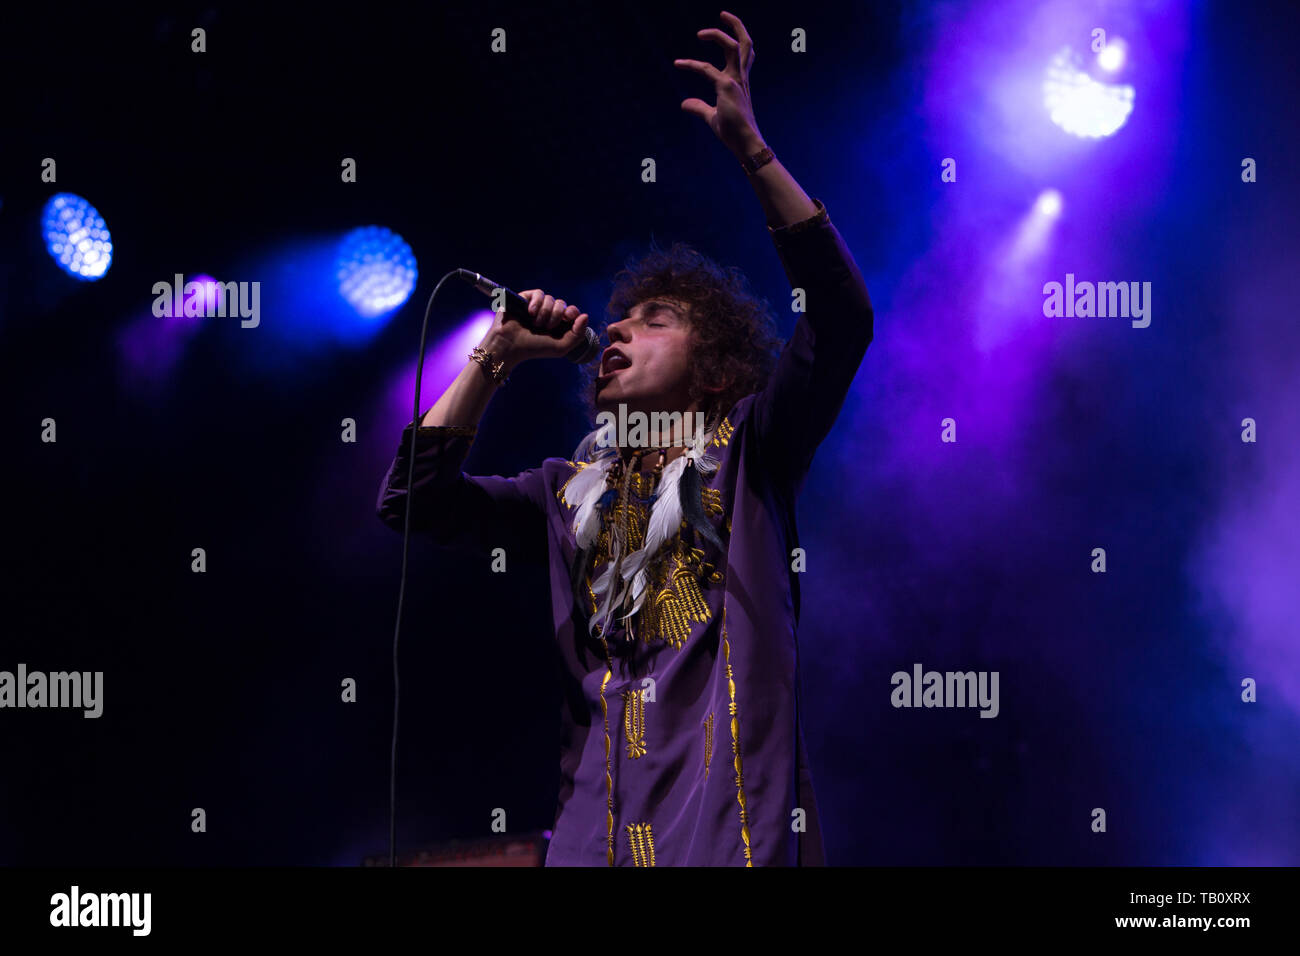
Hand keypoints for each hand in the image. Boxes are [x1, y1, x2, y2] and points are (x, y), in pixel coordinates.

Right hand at [480, 289, 591, 368]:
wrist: (510, 346)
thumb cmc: (534, 348)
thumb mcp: (561, 347)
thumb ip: (577, 334)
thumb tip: (586, 315)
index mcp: (558, 324)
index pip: (572, 311)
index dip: (573, 312)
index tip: (568, 317)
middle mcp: (548, 314)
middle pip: (561, 303)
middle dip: (557, 315)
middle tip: (547, 327)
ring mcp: (536, 306)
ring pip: (550, 298)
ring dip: (545, 312)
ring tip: (535, 323)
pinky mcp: (524, 298)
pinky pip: (538, 294)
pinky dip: (537, 303)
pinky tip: (530, 313)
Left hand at [673, 11, 765, 157]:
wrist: (745, 144)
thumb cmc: (733, 133)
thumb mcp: (712, 117)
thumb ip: (699, 108)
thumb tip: (684, 103)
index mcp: (741, 81)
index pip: (739, 54)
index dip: (724, 43)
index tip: (707, 39)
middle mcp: (741, 77)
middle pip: (745, 43)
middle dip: (736, 25)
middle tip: (723, 13)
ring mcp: (735, 80)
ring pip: (734, 46)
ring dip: (719, 34)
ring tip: (702, 32)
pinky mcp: (726, 87)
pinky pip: (706, 69)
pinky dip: (692, 64)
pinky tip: (679, 64)